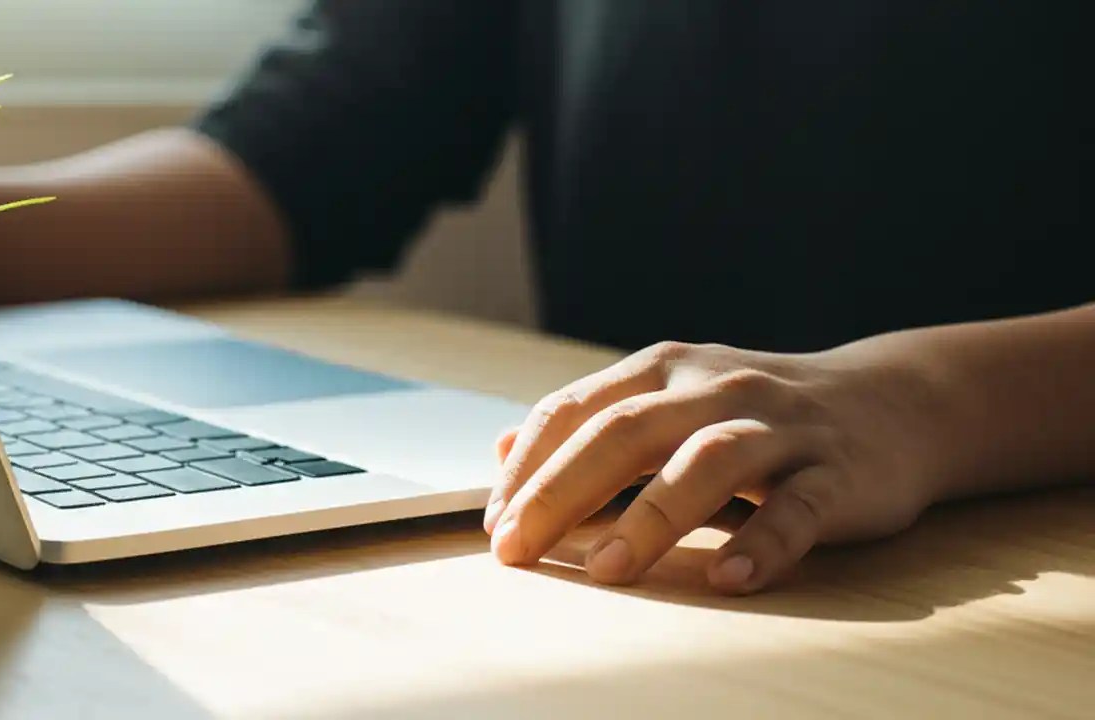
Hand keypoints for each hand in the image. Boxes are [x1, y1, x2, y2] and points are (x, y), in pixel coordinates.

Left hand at [484, 340, 943, 592]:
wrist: (891, 402)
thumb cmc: (758, 414)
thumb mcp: (669, 404)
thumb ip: (589, 424)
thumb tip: (499, 450)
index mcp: (665, 372)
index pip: (577, 410)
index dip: (529, 466)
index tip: (494, 523)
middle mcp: (715, 388)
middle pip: (625, 433)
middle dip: (562, 491)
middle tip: (517, 548)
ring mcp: (779, 428)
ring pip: (708, 462)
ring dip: (652, 517)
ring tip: (608, 571)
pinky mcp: (837, 472)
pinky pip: (799, 508)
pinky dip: (764, 543)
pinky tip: (730, 577)